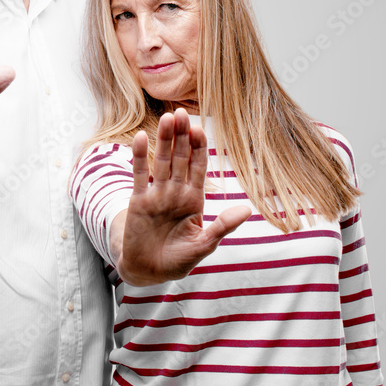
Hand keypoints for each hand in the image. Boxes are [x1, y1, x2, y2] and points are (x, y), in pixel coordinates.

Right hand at [115, 109, 251, 286]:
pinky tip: (140, 137)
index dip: (199, 148)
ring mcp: (156, 194)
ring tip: (166, 119)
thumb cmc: (178, 260)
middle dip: (181, 136)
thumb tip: (247, 209)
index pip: (198, 167)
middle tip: (181, 112)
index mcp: (194, 200)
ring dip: (163, 140)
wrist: (149, 272)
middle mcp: (176, 192)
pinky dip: (139, 156)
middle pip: (180, 158)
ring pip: (161, 161)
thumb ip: (222, 226)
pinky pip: (139, 174)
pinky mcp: (138, 201)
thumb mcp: (204, 245)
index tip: (199, 129)